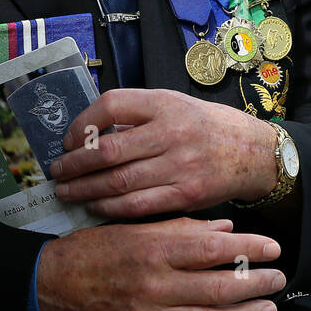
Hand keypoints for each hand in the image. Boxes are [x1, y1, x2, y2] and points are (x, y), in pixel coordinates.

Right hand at [37, 217, 283, 310]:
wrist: (52, 284)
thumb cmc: (98, 249)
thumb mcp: (139, 226)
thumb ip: (185, 227)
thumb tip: (227, 228)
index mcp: (153, 249)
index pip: (213, 250)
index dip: (249, 249)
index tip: (274, 247)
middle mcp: (153, 285)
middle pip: (218, 288)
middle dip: (256, 284)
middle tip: (279, 279)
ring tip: (269, 308)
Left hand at [50, 88, 278, 216]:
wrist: (253, 153)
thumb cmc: (208, 127)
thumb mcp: (176, 106)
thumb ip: (138, 117)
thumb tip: (90, 134)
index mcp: (166, 103)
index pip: (111, 105)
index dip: (82, 124)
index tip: (70, 139)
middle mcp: (172, 132)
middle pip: (108, 150)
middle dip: (74, 164)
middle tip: (57, 171)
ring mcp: (180, 166)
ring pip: (118, 182)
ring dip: (84, 189)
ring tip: (67, 191)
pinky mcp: (186, 195)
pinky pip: (137, 205)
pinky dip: (109, 207)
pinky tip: (95, 205)